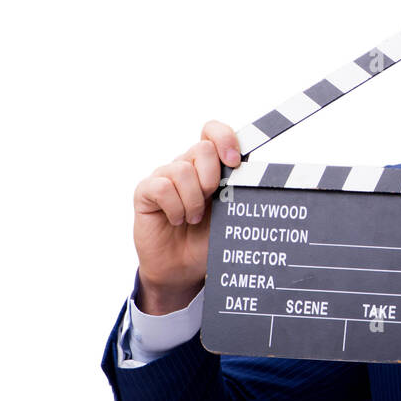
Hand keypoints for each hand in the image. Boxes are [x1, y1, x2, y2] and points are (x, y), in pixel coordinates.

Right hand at [132, 120, 241, 314]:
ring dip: (194, 200)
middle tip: (211, 202)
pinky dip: (175, 207)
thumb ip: (237, 192)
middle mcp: (186, 166)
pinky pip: (162, 187)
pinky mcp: (145, 192)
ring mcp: (164, 177)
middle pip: (202, 148)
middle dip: (212, 179)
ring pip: (182, 169)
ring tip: (193, 218)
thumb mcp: (230, 215)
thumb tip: (254, 175)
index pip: (212, 131)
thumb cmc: (207, 240)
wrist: (183, 268)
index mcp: (208, 167)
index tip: (234, 162)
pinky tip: (177, 220)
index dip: (224, 138)